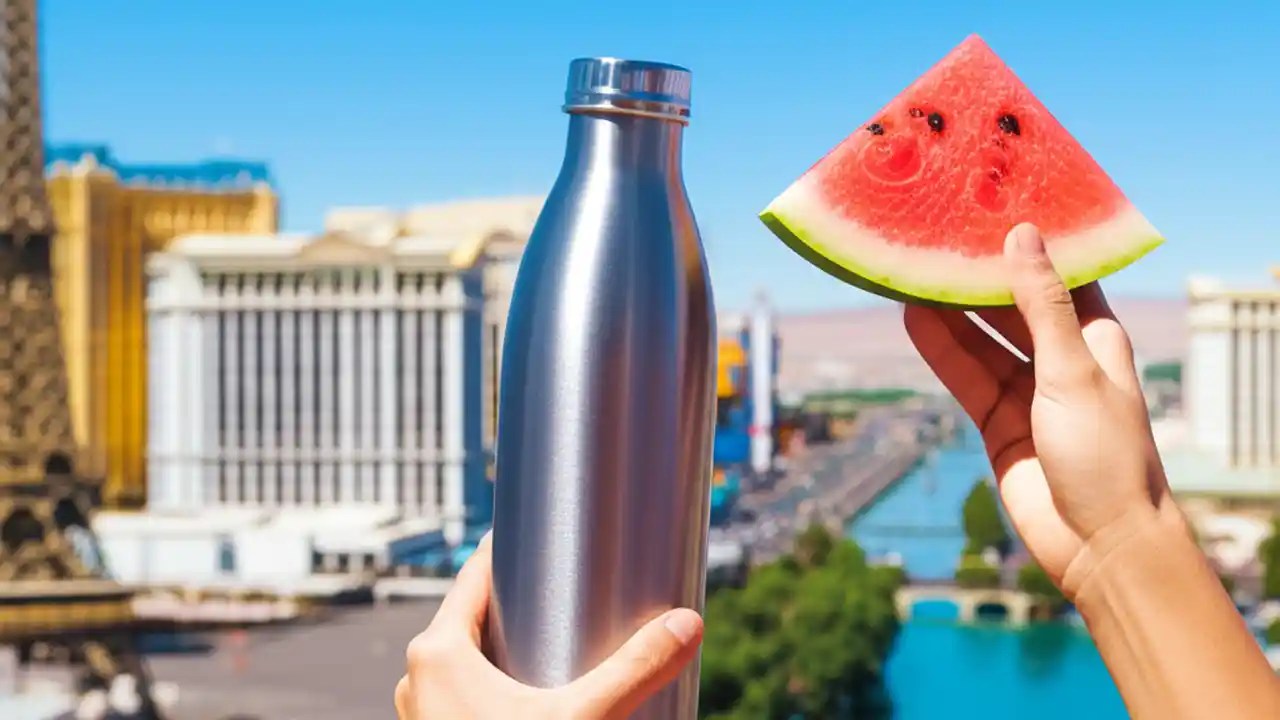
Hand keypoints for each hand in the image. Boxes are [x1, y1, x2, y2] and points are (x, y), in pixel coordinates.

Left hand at [395, 533, 703, 719]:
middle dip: (515, 603)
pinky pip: (461, 695)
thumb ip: (635, 668)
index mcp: (438, 650)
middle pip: (470, 617)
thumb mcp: (583, 719)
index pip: (473, 577)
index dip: (507, 551)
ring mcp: (422, 713)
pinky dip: (493, 685)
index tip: (540, 533)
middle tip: (564, 589)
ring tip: (550, 640)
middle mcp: (419, 676)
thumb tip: (688, 623)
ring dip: (502, 648)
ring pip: (463, 660)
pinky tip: (527, 695)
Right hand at [903, 223, 1175, 593]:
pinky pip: (964, 374)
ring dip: (950, 308)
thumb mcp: (1072, 370)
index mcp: (1097, 336)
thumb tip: (1021, 236)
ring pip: (981, 337)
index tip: (993, 205)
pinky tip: (912, 319)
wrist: (1098, 544)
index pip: (1061, 274)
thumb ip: (1041, 305)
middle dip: (978, 272)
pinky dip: (940, 348)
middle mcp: (1063, 357)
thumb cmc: (1106, 455)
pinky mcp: (998, 420)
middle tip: (938, 232)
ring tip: (911, 268)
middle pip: (1012, 303)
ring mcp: (1028, 389)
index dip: (1030, 241)